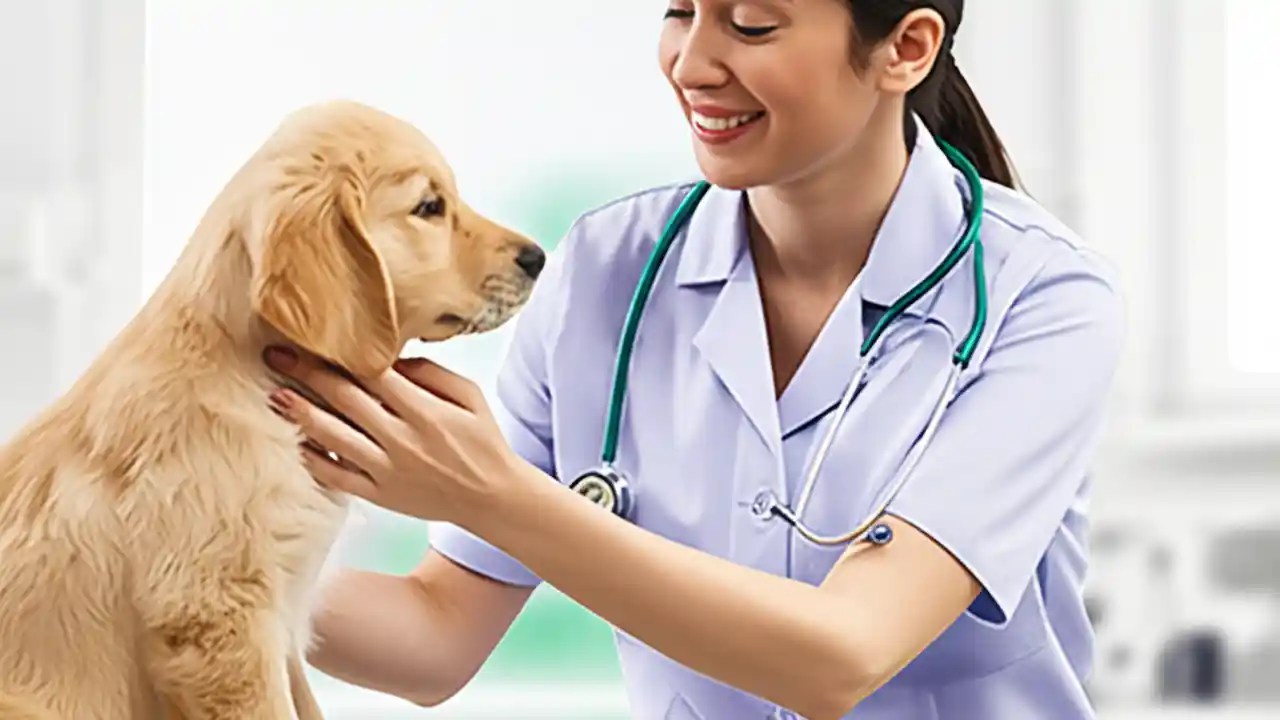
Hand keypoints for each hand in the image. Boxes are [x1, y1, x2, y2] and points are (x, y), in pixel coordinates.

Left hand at [261, 346, 525, 524]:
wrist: (493, 498)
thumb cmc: (483, 441)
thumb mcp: (471, 397)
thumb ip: (433, 373)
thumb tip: (392, 356)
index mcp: (426, 411)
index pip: (372, 374)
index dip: (338, 355)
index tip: (310, 338)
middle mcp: (402, 440)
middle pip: (345, 400)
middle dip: (307, 374)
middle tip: (275, 355)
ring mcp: (388, 470)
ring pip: (334, 437)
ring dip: (301, 414)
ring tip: (275, 395)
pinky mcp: (380, 495)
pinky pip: (337, 477)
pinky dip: (313, 460)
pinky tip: (295, 442)